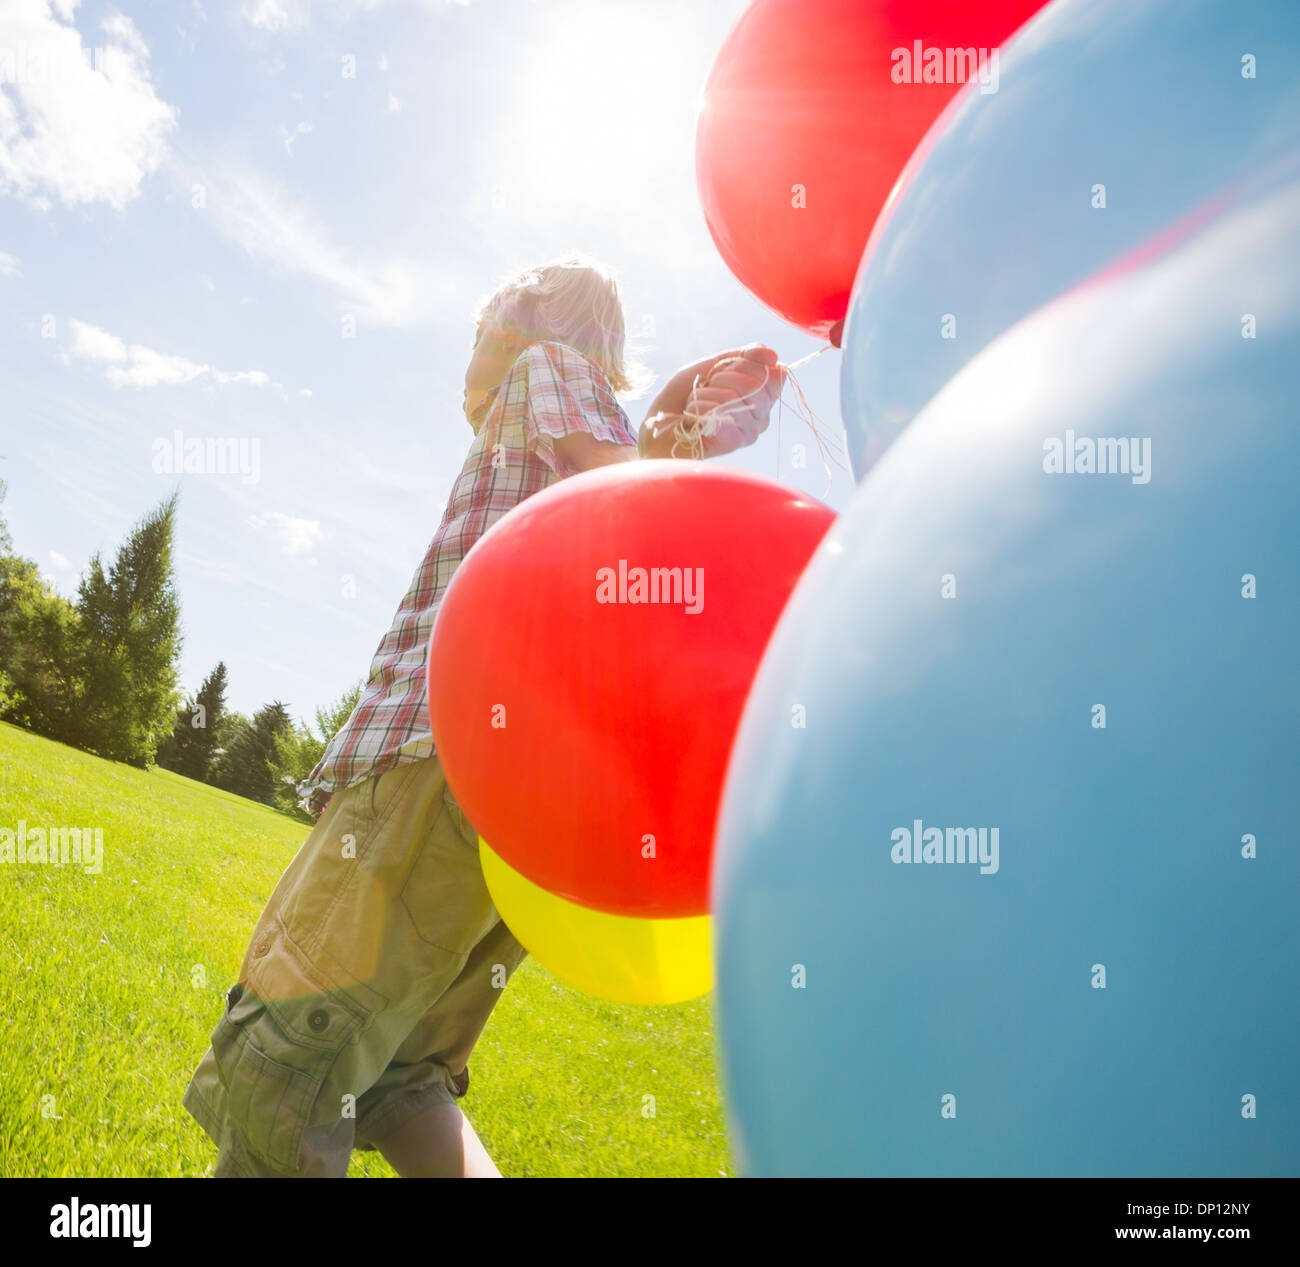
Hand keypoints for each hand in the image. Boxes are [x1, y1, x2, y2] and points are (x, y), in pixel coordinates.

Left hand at [640, 343, 785, 458]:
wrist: (656, 427)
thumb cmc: (682, 398)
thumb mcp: (711, 366)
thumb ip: (742, 356)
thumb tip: (773, 355)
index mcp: (761, 397)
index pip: (772, 371)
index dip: (744, 363)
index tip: (720, 371)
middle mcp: (762, 416)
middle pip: (755, 382)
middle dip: (721, 378)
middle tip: (705, 390)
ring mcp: (750, 432)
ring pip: (735, 396)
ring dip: (704, 395)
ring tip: (695, 407)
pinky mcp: (734, 443)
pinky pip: (722, 413)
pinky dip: (698, 408)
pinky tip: (692, 419)